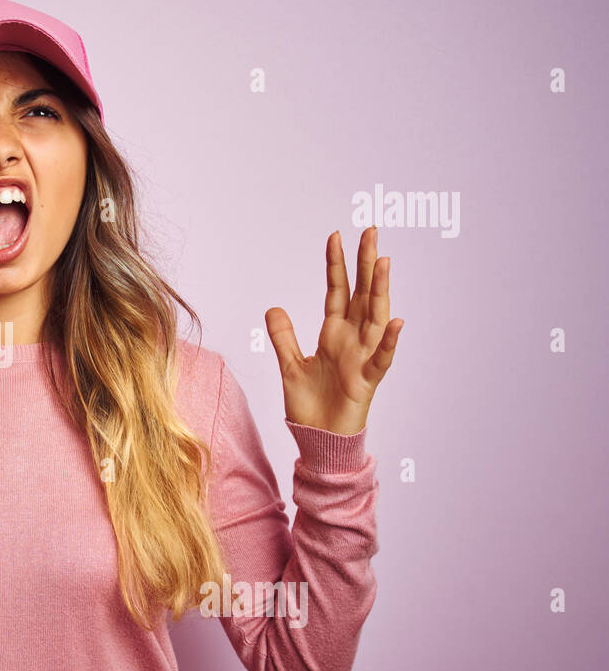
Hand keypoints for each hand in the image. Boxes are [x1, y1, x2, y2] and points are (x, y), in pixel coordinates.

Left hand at [264, 226, 402, 435]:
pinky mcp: (367, 381)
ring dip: (380, 291)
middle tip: (370, 231)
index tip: (335, 236)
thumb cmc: (309, 404)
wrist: (317, 439)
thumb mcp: (289, 366)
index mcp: (333, 334)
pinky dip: (388, 342)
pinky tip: (395, 322)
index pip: (337, 291)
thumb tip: (274, 307)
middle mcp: (352, 340)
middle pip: (361, 295)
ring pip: (375, 317)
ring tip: (382, 262)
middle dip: (364, 264)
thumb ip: (284, 336)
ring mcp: (362, 358)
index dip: (336, 265)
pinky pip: (381, 358)